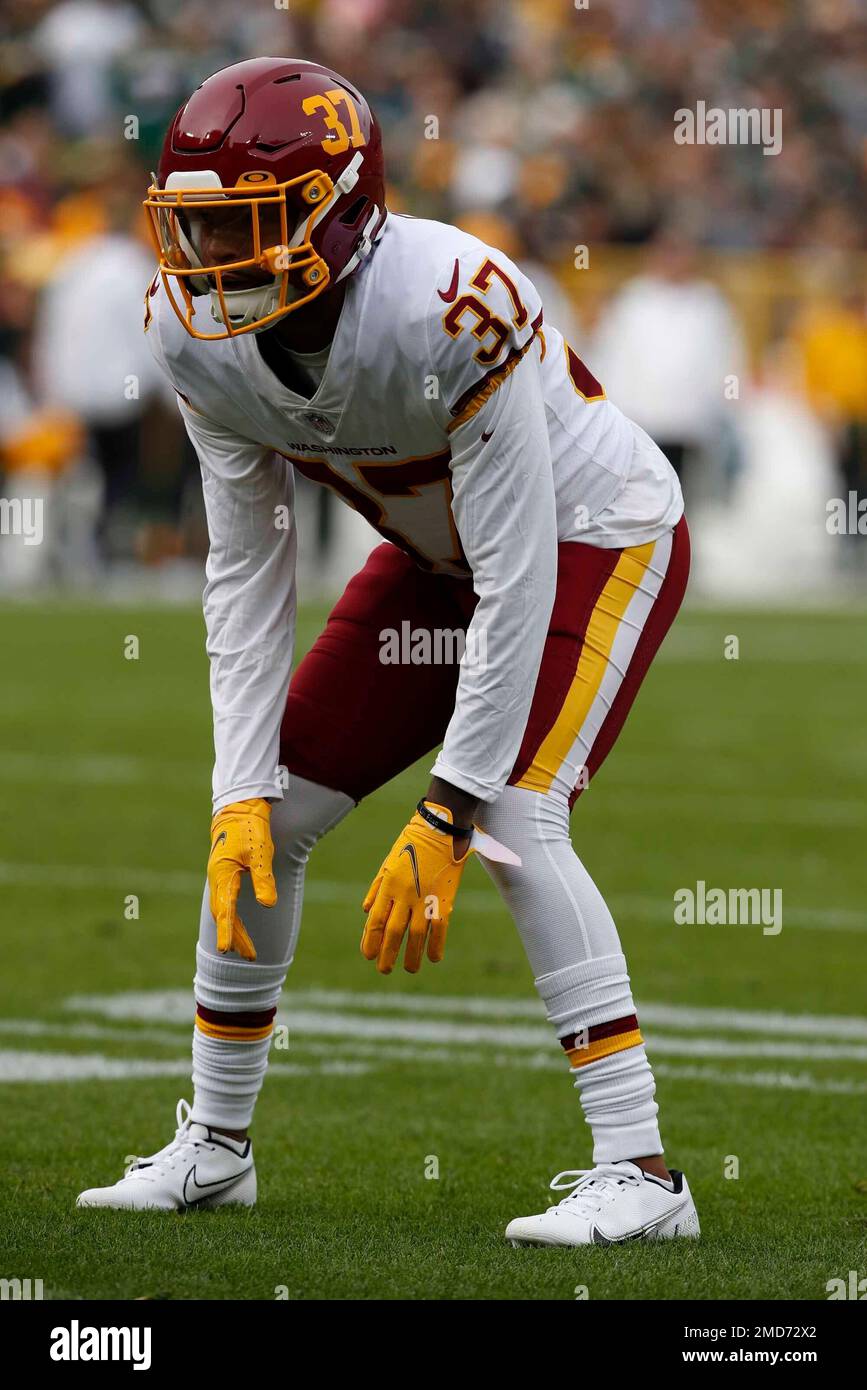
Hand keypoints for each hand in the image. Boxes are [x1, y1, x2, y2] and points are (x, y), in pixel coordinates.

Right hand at [208, 798, 276, 959]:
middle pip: (223, 915)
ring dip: (233, 929)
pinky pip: (225, 902)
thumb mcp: (261, 853)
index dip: (226, 931)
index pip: (225, 910)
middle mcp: (217, 879)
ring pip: (223, 909)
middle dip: (235, 937)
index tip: (226, 951)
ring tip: (245, 950)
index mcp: (223, 875)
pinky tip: (236, 925)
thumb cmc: (250, 828)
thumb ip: (263, 879)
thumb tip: (268, 905)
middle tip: (250, 957)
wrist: (239, 807)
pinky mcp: (224, 873)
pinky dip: (230, 917)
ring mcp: (219, 877)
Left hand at [361, 802, 473, 973]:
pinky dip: (436, 945)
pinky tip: (434, 958)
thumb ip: (377, 888)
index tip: (368, 955)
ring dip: (411, 955)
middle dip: (387, 954)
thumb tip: (366, 911)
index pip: (375, 921)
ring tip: (409, 969)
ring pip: (416, 935)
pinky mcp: (445, 899)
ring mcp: (425, 898)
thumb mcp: (388, 862)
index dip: (370, 940)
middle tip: (384, 970)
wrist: (441, 830)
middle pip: (393, 932)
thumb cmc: (412, 843)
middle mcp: (404, 894)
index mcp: (389, 885)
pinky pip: (440, 928)